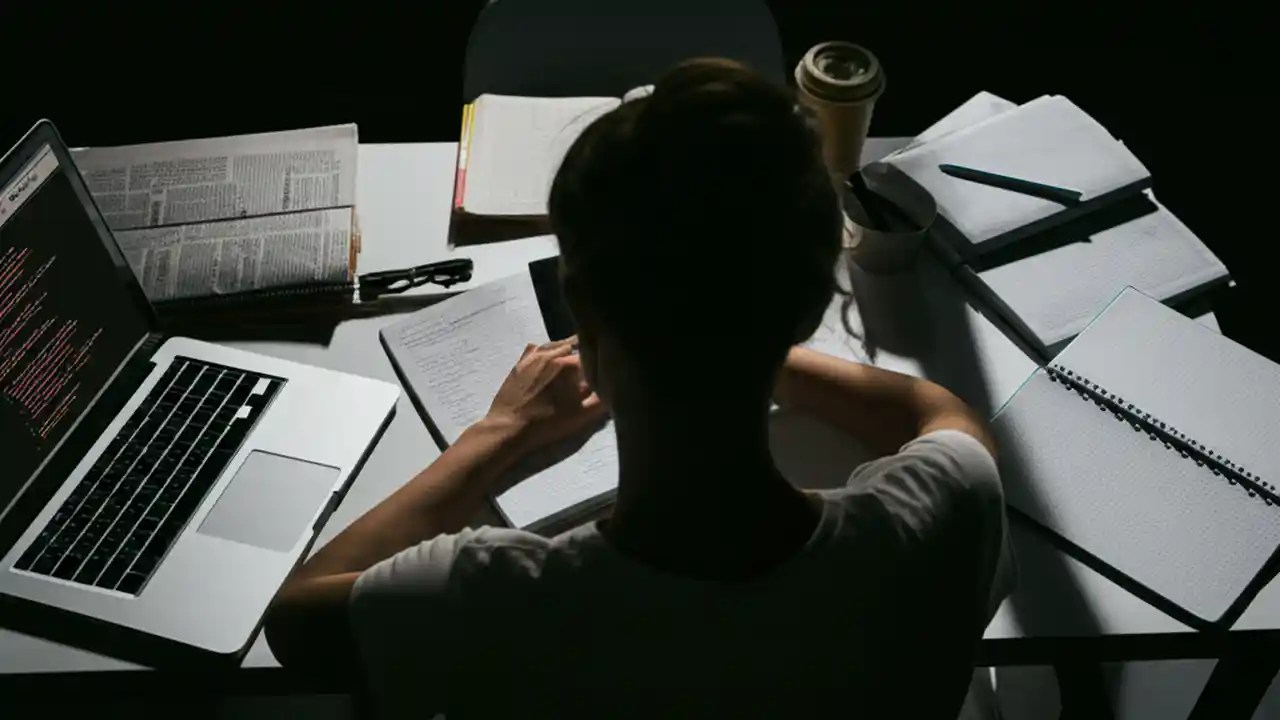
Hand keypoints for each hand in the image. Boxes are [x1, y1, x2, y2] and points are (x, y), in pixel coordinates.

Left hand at [485, 336, 607, 454]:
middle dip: (585, 352)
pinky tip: (548, 357)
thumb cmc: (548, 423)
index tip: (603, 369)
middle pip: (576, 344)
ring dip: (567, 348)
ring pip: (556, 343)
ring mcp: (534, 356)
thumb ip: (601, 400)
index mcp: (570, 365)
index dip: (600, 362)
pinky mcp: (521, 362)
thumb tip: (613, 388)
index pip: (593, 354)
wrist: (510, 427)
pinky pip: (537, 347)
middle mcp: (553, 354)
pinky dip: (546, 350)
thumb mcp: (581, 416)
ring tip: (573, 358)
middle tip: (591, 363)